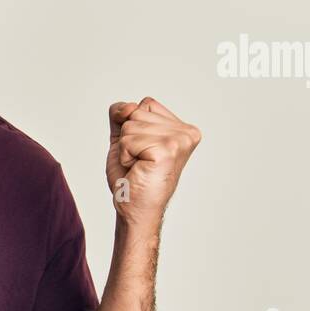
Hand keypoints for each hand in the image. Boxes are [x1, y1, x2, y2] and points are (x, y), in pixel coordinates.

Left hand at [105, 97, 201, 229]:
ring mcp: (179, 141)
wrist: (134, 207)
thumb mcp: (123, 137)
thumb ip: (123, 114)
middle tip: (139, 161)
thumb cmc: (132, 177)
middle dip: (128, 138)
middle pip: (136, 111)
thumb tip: (128, 107)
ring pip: (130, 125)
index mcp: (183, 128)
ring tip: (139, 166)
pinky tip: (138, 169)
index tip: (142, 151)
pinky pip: (128, 140)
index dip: (132, 127)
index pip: (145, 103)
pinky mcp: (167, 150)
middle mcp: (187, 132)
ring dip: (126, 148)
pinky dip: (125, 156)